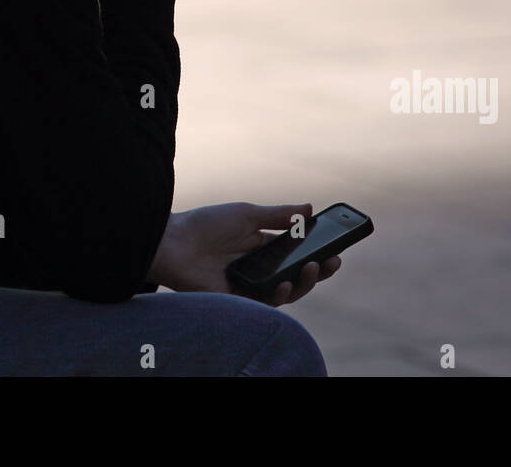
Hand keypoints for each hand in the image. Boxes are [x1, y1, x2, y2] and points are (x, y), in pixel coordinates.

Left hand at [147, 201, 341, 306]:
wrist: (173, 242)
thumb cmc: (206, 225)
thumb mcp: (247, 214)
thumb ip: (279, 215)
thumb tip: (309, 208)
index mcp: (262, 248)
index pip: (296, 253)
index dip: (317, 251)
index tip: (337, 245)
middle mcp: (260, 269)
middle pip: (297, 274)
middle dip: (318, 269)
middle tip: (333, 260)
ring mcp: (251, 286)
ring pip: (287, 291)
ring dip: (305, 282)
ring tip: (313, 267)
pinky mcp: (239, 301)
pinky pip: (266, 303)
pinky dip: (280, 293)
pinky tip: (286, 282)